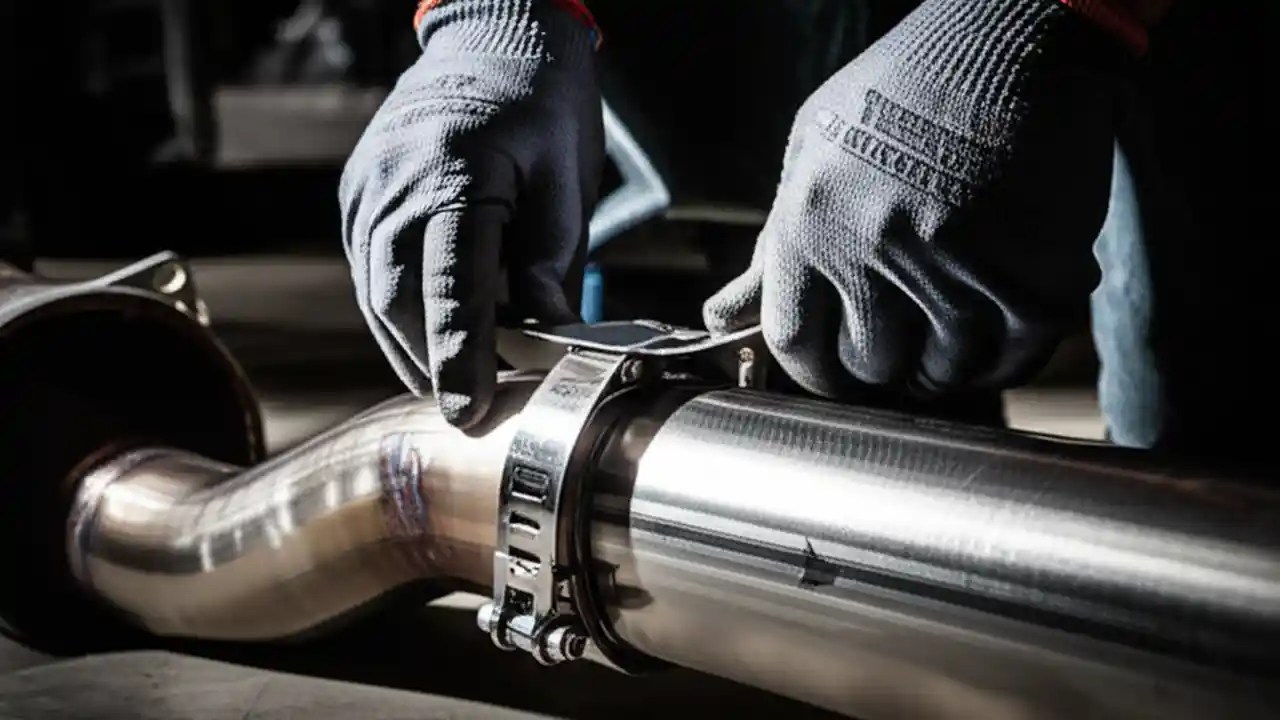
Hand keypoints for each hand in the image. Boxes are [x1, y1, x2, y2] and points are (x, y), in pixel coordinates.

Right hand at [340, 0, 602, 428]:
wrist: (492, 34)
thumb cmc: (541, 105)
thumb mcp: (566, 180)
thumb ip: (549, 262)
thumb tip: (549, 336)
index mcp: (452, 173)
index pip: (450, 286)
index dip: (459, 356)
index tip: (468, 411)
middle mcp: (393, 184)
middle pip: (398, 300)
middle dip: (430, 364)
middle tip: (468, 413)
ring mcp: (365, 190)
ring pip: (376, 294)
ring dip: (410, 346)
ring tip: (451, 387)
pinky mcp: (356, 195)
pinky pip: (370, 270)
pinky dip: (398, 311)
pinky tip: (428, 340)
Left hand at [705, 0, 1124, 398]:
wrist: (1012, 35)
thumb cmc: (903, 91)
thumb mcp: (813, 150)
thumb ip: (774, 246)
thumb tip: (721, 318)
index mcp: (809, 217)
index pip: (792, 342)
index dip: (814, 372)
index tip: (836, 371)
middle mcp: (874, 244)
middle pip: (868, 364)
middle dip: (882, 365)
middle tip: (904, 342)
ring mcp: (955, 261)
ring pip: (942, 371)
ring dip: (945, 366)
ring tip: (951, 330)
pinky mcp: (1031, 271)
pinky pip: (1011, 355)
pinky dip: (1004, 359)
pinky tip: (998, 330)